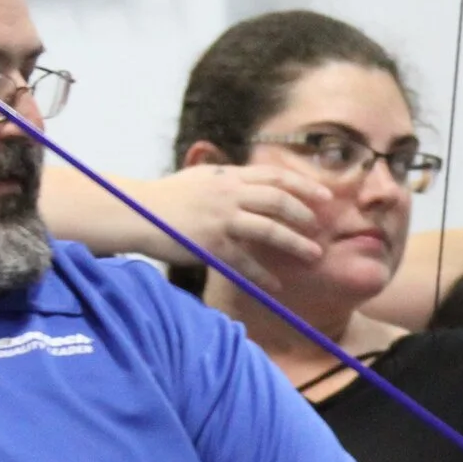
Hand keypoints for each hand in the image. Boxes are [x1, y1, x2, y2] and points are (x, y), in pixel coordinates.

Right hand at [139, 163, 329, 290]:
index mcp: (229, 175)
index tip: (326, 195)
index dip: (304, 185)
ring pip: (269, 231)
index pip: (275, 176)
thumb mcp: (201, 177)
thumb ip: (228, 179)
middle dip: (305, 215)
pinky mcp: (211, 244)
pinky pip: (245, 262)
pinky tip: (276, 286)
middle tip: (321, 228)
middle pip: (279, 201)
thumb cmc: (167, 197)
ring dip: (296, 244)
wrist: (136, 212)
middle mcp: (229, 194)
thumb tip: (251, 181)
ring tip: (314, 255)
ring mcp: (221, 219)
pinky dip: (263, 275)